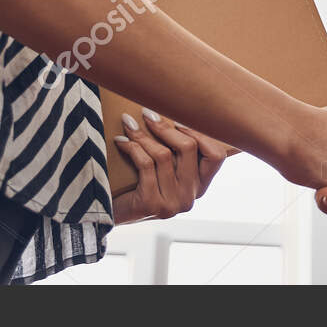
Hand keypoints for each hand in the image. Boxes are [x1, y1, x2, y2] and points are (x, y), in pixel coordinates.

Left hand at [111, 107, 234, 224]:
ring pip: (163, 155)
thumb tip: (170, 112)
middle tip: (147, 114)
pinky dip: (132, 147)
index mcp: (199, 187)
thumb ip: (174, 151)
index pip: (217, 155)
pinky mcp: (152, 204)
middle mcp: (190, 197)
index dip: (198, 133)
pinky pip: (145, 164)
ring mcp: (173, 203)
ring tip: (128, 123)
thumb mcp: (162, 168)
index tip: (175, 120)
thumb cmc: (135, 184)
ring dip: (143, 135)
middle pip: (189, 148)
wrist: (110, 214)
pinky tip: (120, 140)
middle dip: (166, 127)